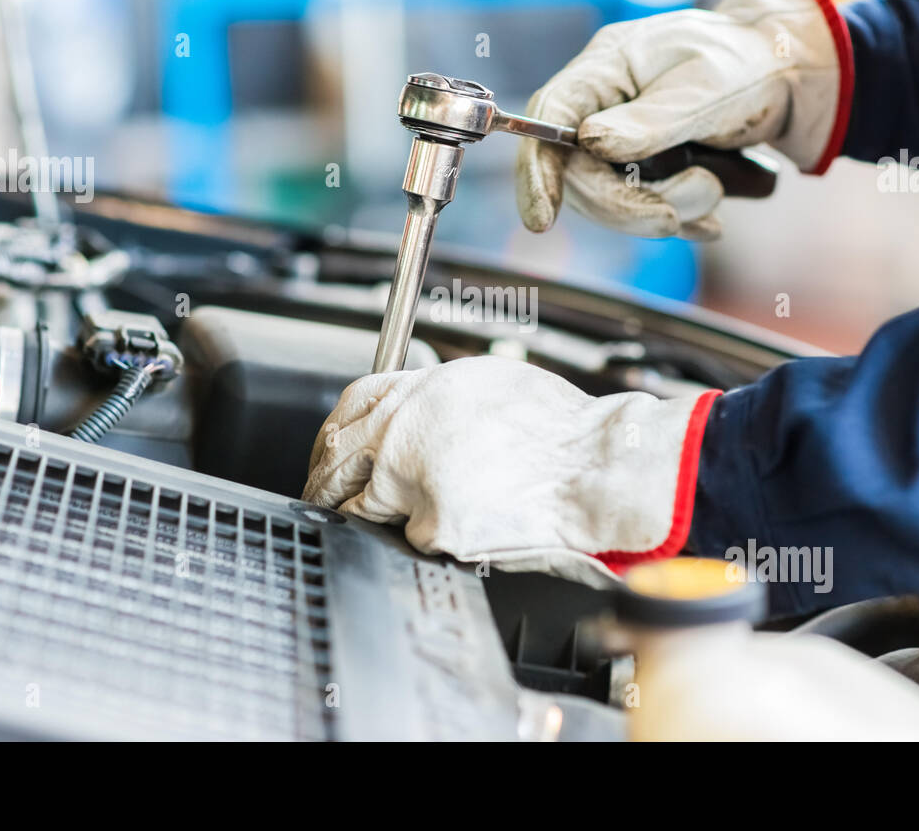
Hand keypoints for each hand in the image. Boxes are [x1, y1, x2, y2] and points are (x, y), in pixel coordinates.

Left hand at [302, 356, 713, 585]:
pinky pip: (412, 538)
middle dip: (327, 484)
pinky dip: (431, 536)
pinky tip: (462, 523)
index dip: (333, 436)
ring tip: (415, 512)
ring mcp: (410, 485)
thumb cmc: (555, 424)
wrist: (590, 465)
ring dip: (375, 514)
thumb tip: (406, 407)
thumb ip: (431, 394)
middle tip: (332, 497)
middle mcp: (400, 435)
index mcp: (413, 394)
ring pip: (363, 508)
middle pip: (335, 464)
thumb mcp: (483, 381)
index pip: (345, 411)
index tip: (330, 453)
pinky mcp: (432, 528)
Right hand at [516, 0, 849, 238]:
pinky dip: (677, 220)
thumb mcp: (705, 85)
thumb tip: (591, 144)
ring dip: (664, 211)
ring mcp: (620, 138)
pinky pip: (640, 207)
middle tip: (692, 203)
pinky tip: (709, 220)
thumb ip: (649, 119)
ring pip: (610, 198)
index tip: (542, 219)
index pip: (548, 119)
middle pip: (579, 173)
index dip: (537, 172)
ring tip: (714, 193)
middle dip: (631, 203)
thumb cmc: (749, 63)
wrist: (790, 75)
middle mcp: (601, 104)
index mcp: (605, 67)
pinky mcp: (643, 167)